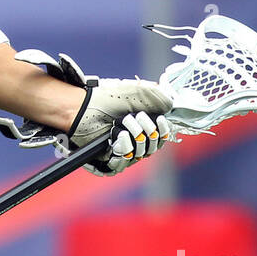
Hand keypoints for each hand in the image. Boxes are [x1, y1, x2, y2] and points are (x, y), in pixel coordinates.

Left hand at [0, 51, 175, 174]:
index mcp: (143, 128)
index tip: (158, 119)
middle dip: (146, 130)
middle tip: (130, 117)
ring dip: (132, 136)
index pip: (163, 138)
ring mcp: (121, 153)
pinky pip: (124, 162)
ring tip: (119, 124)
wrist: (83, 108)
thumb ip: (159, 98)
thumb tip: (173, 106)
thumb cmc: (107, 99)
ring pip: (140, 155)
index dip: (163, 130)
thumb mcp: (138, 93)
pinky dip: (122, 147)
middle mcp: (135, 143)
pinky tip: (115, 137)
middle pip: (154, 147)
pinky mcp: (108, 162)